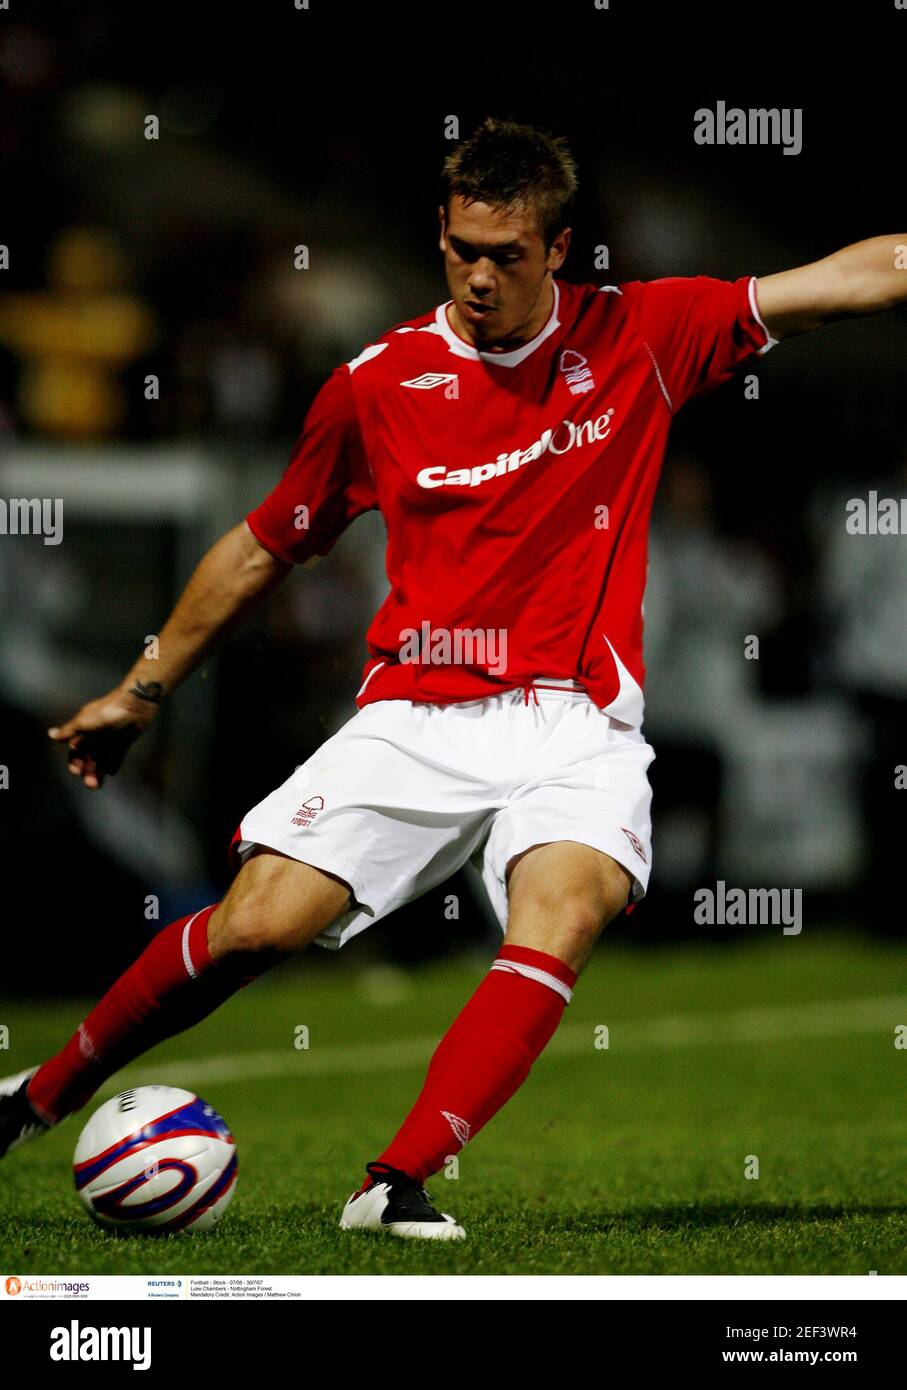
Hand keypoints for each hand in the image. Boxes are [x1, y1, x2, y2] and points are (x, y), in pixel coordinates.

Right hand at [47, 684, 162, 788]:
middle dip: (87, 771)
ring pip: (101, 760)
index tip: (76, 772)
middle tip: (91, 784)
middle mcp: (95, 737)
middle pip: (88, 759)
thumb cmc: (106, 712)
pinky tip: (110, 770)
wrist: (134, 706)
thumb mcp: (83, 722)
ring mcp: (109, 741)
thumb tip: (51, 734)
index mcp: (84, 731)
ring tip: (97, 785)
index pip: (76, 751)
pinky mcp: (123, 743)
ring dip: (98, 772)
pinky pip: (116, 758)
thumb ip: (68, 731)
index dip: (75, 762)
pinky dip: (113, 765)